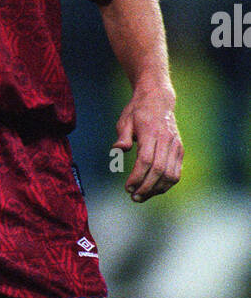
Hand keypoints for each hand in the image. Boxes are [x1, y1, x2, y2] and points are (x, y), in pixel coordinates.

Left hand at [113, 83, 182, 201]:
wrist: (158, 100)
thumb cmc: (138, 111)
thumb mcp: (125, 120)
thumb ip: (122, 136)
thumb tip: (118, 150)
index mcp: (151, 132)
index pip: (146, 160)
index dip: (137, 177)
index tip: (127, 187)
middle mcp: (166, 140)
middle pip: (159, 170)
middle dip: (146, 187)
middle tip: (133, 197)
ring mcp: (176, 145)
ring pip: (171, 174)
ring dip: (157, 189)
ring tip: (142, 196)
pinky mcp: (180, 150)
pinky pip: (176, 172)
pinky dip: (166, 184)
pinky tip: (154, 190)